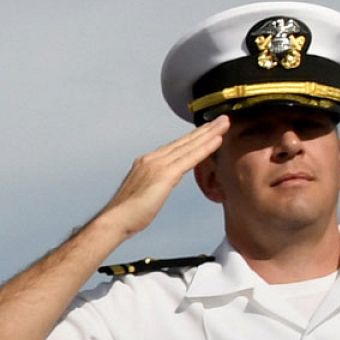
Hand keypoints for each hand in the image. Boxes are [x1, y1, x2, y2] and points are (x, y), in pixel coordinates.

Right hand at [91, 115, 228, 240]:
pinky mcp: (165, 174)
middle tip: (221, 119)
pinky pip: (190, 158)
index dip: (192, 138)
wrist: (114, 220)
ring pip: (189, 145)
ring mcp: (158, 165)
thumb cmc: (126, 215)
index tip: (206, 130)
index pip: (174, 147)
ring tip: (224, 123)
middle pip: (183, 141)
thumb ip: (154, 185)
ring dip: (209, 133)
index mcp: (146, 163)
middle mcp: (152, 159)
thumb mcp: (143, 194)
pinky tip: (218, 140)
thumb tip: (160, 187)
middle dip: (204, 129)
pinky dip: (205, 147)